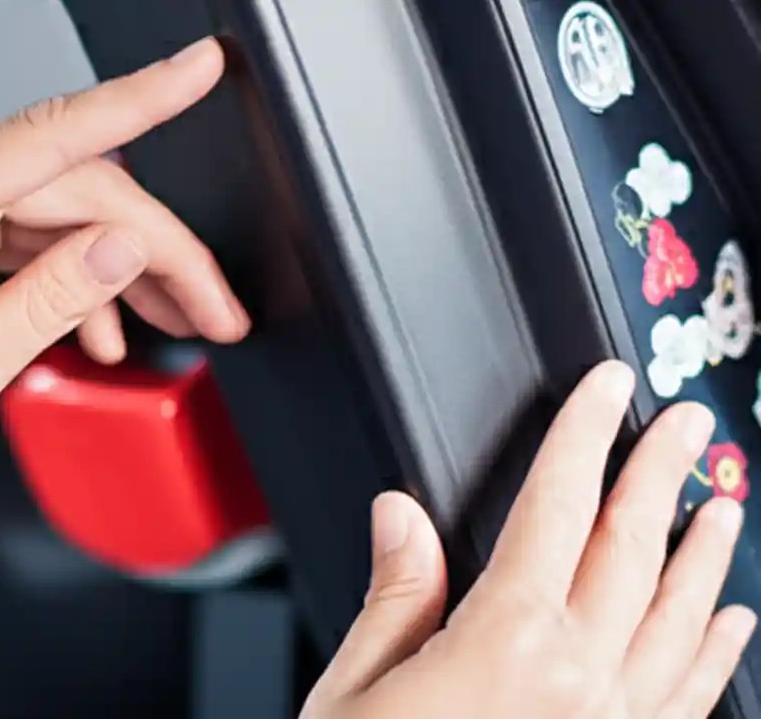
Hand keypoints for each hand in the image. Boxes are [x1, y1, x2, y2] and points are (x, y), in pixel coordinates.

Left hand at [0, 37, 248, 466]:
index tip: (203, 67)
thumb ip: (49, 302)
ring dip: (114, 264)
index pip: (60, 134)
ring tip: (169, 326)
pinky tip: (95, 324)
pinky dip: (58, 270)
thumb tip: (124, 248)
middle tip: (213, 311)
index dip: (144, 97)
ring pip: (51, 209)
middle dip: (156, 249)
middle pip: (74, 187)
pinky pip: (12, 227)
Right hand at [301, 362, 755, 717]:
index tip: (605, 390)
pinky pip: (690, 697)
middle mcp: (577, 680)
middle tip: (683, 423)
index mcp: (506, 643)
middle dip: (661, 474)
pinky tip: (734, 621)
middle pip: (632, 549)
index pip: (556, 508)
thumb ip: (397, 595)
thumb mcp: (356, 690)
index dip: (583, 437)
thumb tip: (403, 514)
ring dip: (706, 552)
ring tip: (726, 499)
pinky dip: (720, 652)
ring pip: (680, 618)